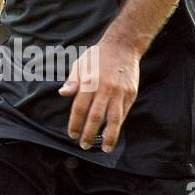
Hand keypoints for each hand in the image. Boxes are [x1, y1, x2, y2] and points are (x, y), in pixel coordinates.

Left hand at [58, 38, 138, 152]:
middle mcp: (105, 89)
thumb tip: (62, 93)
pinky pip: (124, 113)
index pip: (80, 108)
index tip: (72, 134)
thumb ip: (72, 80)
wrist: (123, 46)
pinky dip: (119, 125)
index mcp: (90, 82)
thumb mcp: (81, 64)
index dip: (76, 123)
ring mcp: (120, 92)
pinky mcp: (131, 93)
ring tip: (105, 148)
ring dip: (109, 135)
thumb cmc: (98, 56)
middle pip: (95, 117)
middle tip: (84, 145)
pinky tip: (113, 133)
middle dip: (89, 133)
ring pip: (114, 118)